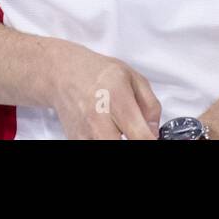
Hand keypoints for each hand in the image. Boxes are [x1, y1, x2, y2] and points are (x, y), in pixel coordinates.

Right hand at [43, 40, 162, 138]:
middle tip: (136, 133)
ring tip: (119, 128)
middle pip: (120, 146)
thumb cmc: (98, 73)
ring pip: (108, 146)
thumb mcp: (133, 78)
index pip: (140, 136)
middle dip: (134, 141)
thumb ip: (150, 106)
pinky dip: (105, 139)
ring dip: (118, 139)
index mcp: (117, 99)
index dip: (151, 140)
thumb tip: (154, 131)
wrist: (64, 72)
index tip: (153, 137)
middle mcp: (99, 119)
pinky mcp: (76, 140)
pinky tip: (108, 131)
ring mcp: (85, 132)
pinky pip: (95, 146)